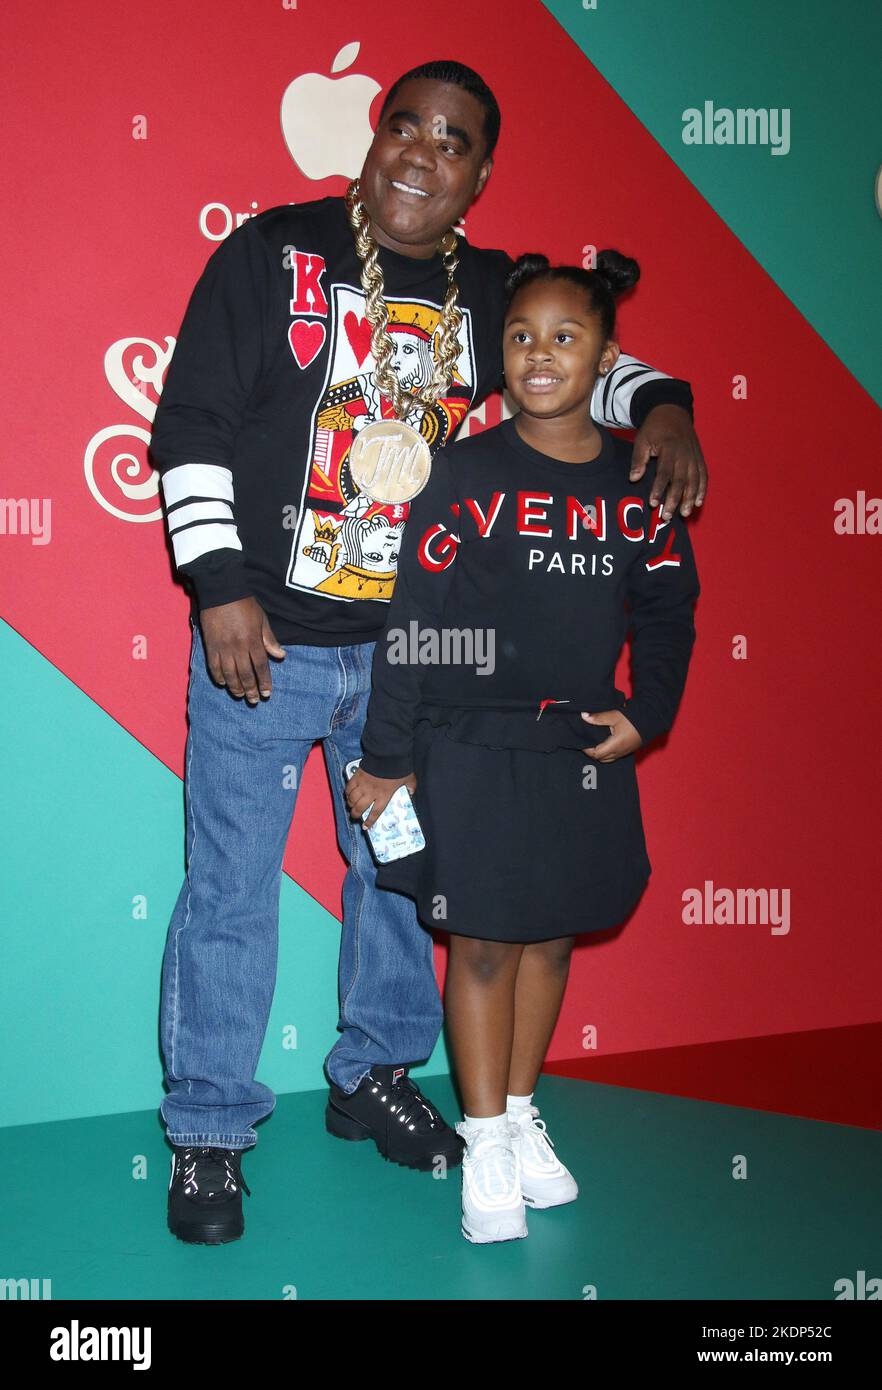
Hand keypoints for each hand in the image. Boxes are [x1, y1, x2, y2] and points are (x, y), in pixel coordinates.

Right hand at [200, 597, 285, 702]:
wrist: (221, 591)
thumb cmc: (244, 604)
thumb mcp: (262, 619)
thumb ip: (269, 639)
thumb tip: (281, 656)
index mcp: (253, 640)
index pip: (260, 666)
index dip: (264, 681)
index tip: (266, 693)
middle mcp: (238, 646)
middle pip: (245, 674)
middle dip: (250, 689)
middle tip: (253, 700)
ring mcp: (223, 647)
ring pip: (229, 673)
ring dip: (235, 687)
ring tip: (240, 695)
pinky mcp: (210, 645)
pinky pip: (214, 666)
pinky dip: (218, 676)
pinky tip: (223, 683)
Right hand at [345, 767, 416, 828]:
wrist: (388, 754)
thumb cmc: (398, 768)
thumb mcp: (408, 779)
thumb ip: (410, 787)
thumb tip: (411, 792)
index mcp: (384, 795)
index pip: (375, 812)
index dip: (369, 821)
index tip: (365, 827)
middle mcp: (372, 792)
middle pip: (359, 807)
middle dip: (355, 814)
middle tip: (354, 816)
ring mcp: (363, 784)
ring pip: (352, 799)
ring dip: (350, 804)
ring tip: (351, 805)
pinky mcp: (357, 776)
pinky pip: (348, 787)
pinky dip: (347, 792)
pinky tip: (348, 794)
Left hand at [581, 709, 642, 762]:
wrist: (650, 720)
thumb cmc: (632, 719)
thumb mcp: (614, 716)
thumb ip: (598, 717)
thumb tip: (584, 716)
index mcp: (614, 745)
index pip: (596, 754)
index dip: (586, 750)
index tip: (581, 742)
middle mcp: (619, 752)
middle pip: (600, 758)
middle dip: (591, 753)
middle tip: (585, 742)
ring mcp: (624, 753)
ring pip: (607, 759)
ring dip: (599, 754)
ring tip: (593, 743)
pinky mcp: (627, 751)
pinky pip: (613, 756)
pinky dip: (606, 753)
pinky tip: (604, 743)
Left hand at [630, 404, 706, 518]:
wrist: (673, 411)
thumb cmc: (654, 428)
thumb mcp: (642, 439)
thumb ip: (638, 460)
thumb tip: (634, 479)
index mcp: (669, 449)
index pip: (664, 473)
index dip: (659, 489)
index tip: (653, 503)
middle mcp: (685, 454)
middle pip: (681, 480)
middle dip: (674, 499)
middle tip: (667, 516)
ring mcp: (694, 457)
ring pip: (694, 481)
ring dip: (689, 499)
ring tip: (684, 514)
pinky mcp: (699, 458)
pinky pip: (703, 476)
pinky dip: (702, 490)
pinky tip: (698, 503)